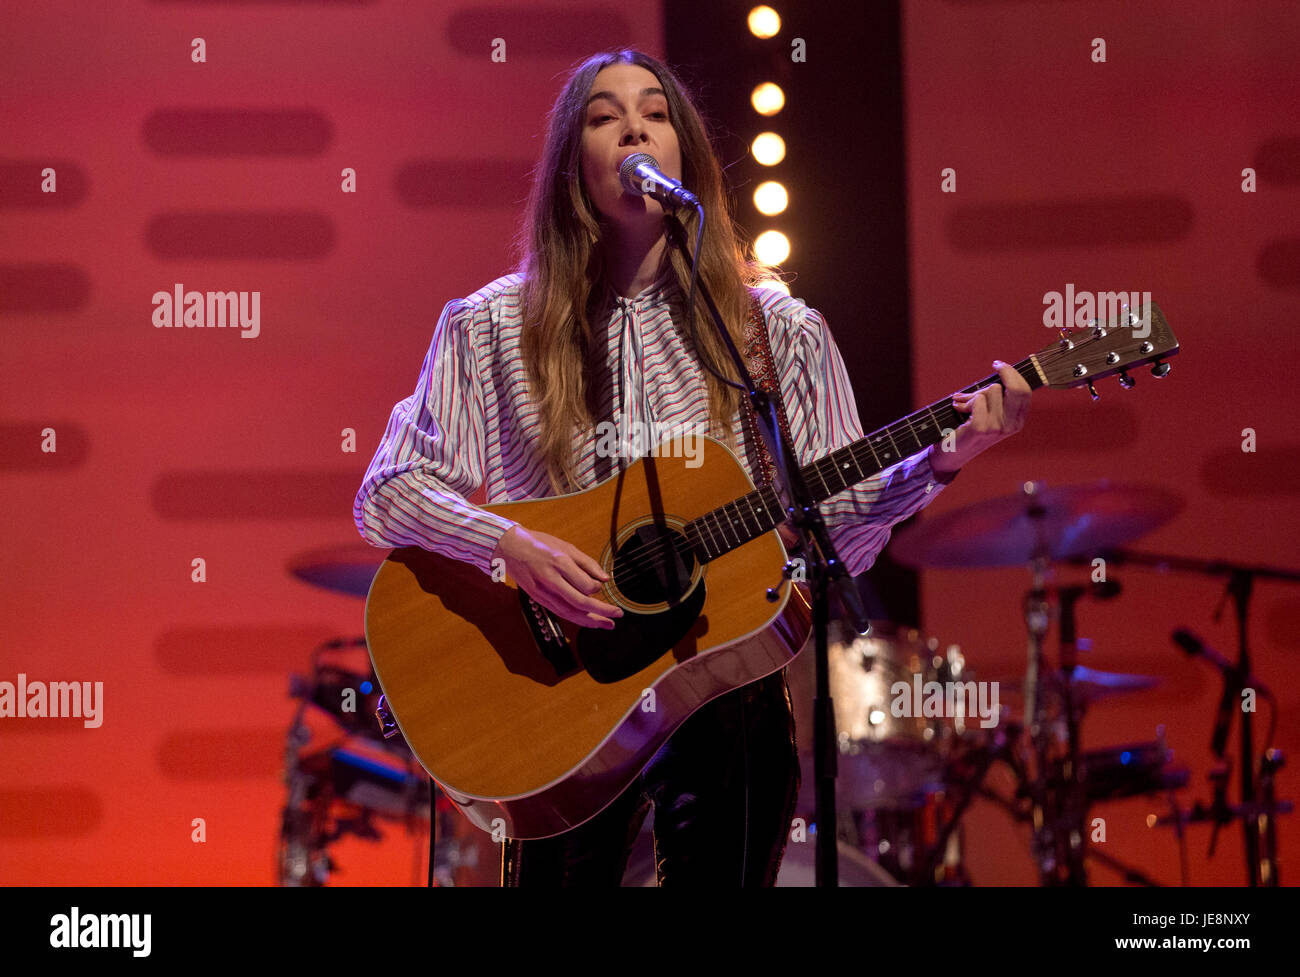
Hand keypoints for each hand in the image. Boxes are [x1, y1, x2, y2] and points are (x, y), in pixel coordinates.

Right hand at [491, 526, 623, 629]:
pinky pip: (559, 612)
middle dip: (601, 612)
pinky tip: (586, 621)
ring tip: (606, 624)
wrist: (510, 547)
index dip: (597, 589)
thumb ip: (587, 563)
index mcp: (560, 562)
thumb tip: (604, 578)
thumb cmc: (539, 544)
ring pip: (569, 612)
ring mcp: (543, 591)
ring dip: (589, 621)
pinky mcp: (538, 598)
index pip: (586, 584)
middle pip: (579, 602)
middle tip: (617, 614)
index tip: (602, 587)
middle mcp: (551, 579)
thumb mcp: (567, 546)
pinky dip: (575, 618)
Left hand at [930, 359, 1031, 473]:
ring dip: (975, 393)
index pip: (1025, 392)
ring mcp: (998, 428)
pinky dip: (966, 401)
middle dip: (1006, 372)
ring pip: (992, 390)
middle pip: (1017, 389)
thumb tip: (999, 369)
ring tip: (964, 404)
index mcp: (1017, 422)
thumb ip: (996, 396)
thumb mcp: (988, 413)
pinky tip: (959, 409)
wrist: (951, 455)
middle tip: (995, 364)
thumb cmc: (968, 430)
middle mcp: (1011, 426)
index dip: (1015, 375)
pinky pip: (978, 400)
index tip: (1001, 365)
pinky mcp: (981, 428)